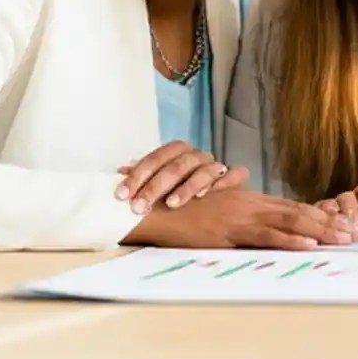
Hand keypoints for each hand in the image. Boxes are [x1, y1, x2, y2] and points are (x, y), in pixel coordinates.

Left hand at [114, 141, 246, 213]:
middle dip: (156, 186)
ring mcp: (218, 166)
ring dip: (186, 187)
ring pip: (204, 170)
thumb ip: (145, 175)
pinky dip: (221, 183)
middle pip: (177, 164)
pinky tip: (205, 196)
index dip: (138, 176)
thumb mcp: (162, 184)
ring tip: (171, 205)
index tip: (123, 196)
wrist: (224, 204)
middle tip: (140, 207)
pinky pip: (234, 175)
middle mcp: (198, 156)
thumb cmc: (185, 192)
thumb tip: (121, 171)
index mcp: (178, 152)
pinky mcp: (237, 178)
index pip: (156, 158)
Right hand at [127, 190, 357, 249]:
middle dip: (330, 224)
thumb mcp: (209, 196)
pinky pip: (265, 236)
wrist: (151, 209)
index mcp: (248, 199)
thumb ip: (229, 187)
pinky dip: (289, 240)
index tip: (345, 223)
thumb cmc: (179, 207)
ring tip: (345, 240)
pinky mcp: (229, 230)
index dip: (320, 215)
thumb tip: (240, 173)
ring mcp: (240, 216)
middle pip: (298, 213)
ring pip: (289, 223)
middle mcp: (250, 204)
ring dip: (320, 232)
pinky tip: (309, 245)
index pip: (292, 207)